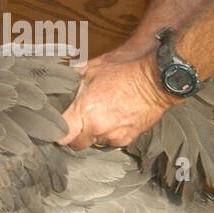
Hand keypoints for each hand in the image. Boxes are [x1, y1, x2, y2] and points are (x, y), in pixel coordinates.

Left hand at [58, 49, 174, 150]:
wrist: (156, 79)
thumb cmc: (125, 71)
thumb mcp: (93, 68)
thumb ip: (73, 78)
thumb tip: (61, 78)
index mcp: (85, 111)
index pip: (63, 136)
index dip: (58, 134)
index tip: (58, 130)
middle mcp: (98, 128)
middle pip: (78, 144)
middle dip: (76, 135)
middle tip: (80, 122)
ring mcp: (114, 136)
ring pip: (96, 142)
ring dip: (96, 133)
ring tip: (103, 115)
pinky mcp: (128, 139)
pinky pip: (113, 141)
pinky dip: (112, 133)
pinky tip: (116, 118)